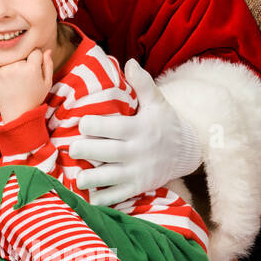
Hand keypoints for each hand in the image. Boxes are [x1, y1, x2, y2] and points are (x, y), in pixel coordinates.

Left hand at [0, 48, 52, 122]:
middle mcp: (17, 67)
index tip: (35, 67)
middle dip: (24, 61)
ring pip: (11, 58)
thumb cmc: (34, 98)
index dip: (36, 58)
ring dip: (14, 64)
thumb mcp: (47, 83)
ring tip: (17, 79)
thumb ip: (48, 65)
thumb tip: (47, 50)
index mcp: (31, 68)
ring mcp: (4, 70)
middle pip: (22, 54)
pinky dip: (4, 69)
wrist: (17, 113)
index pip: (35, 51)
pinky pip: (1, 64)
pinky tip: (9, 81)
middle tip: (25, 76)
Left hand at [68, 59, 202, 206]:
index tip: (81, 124)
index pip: (106, 127)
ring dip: (87, 178)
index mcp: (137, 128)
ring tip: (77, 175)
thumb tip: (129, 62)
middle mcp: (136, 151)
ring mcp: (137, 172)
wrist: (187, 151)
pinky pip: (116, 196)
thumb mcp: (157, 102)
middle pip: (101, 152)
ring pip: (105, 177)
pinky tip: (89, 194)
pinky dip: (100, 198)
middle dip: (81, 151)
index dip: (88, 125)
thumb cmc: (165, 123)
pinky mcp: (138, 187)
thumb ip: (143, 83)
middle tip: (72, 148)